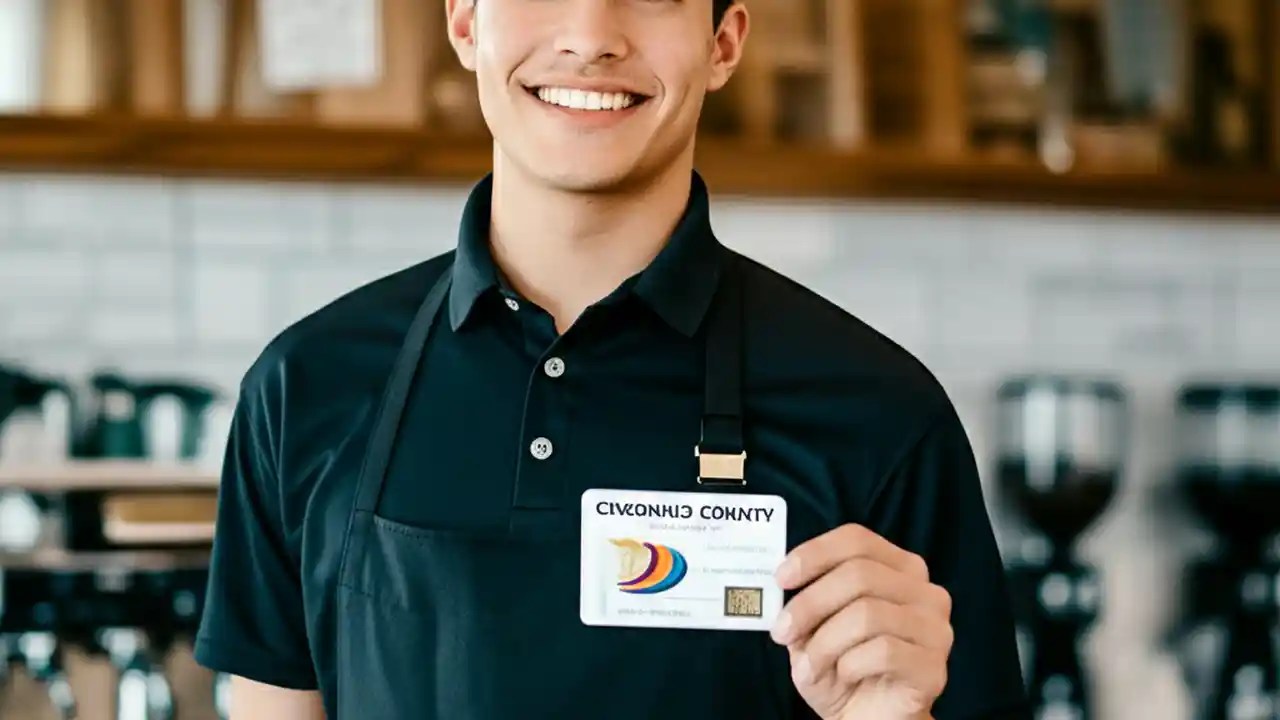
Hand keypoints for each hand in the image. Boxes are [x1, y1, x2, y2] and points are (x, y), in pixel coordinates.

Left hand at [770, 524, 952, 719]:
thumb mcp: (814, 627)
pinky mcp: (934, 667)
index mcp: (899, 569)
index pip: (857, 539)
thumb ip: (805, 598)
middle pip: (859, 574)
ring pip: (867, 614)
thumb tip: (783, 579)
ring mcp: (935, 629)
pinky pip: (883, 651)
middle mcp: (925, 592)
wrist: (868, 719)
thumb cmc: (842, 667)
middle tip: (781, 631)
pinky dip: (849, 664)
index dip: (814, 553)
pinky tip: (843, 676)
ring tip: (808, 666)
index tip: (781, 579)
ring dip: (824, 643)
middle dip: (810, 604)